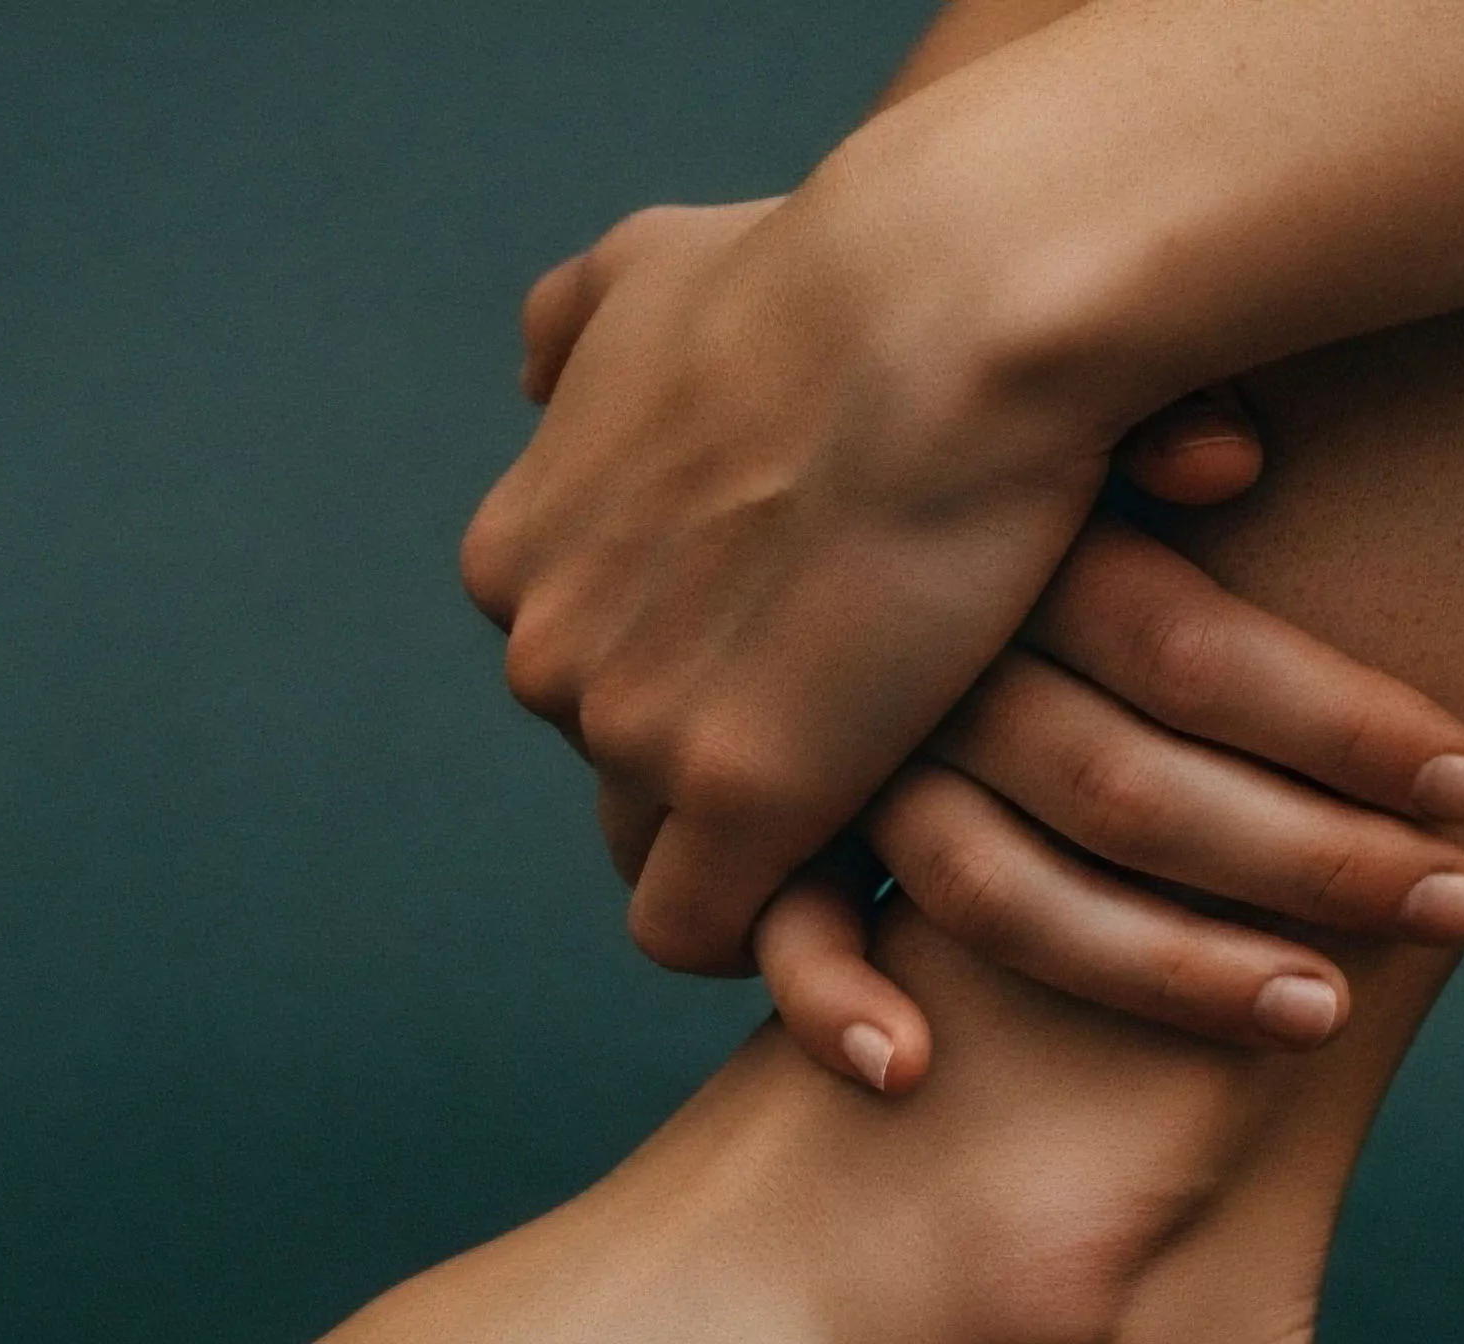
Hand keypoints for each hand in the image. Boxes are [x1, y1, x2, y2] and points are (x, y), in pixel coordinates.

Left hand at [461, 195, 1108, 973]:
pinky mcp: (733, 794)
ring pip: (672, 859)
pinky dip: (785, 960)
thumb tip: (536, 369)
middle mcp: (544, 644)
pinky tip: (874, 942)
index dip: (702, 686)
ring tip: (905, 815)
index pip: (590, 681)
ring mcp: (629, 726)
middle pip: (629, 776)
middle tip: (879, 733)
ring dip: (770, 853)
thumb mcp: (658, 264)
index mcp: (518, 549)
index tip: (808, 668)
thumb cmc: (838, 268)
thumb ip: (583, 329)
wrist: (945, 292)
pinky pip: (705, 935)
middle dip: (734, 766)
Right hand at [752, 402, 1463, 1089]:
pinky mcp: (750, 799)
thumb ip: (1157, 397)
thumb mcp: (1066, 332)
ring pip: (996, 888)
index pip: (1192, 650)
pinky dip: (831, 996)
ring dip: (1168, 968)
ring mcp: (826, 729)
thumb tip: (1231, 458)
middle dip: (1311, 857)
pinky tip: (908, 1071)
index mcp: (1002, 511)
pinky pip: (782, 923)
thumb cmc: (977, 342)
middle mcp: (912, 637)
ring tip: (1328, 1016)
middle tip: (1460, 907)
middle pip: (1125, 787)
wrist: (787, 329)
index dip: (1343, 725)